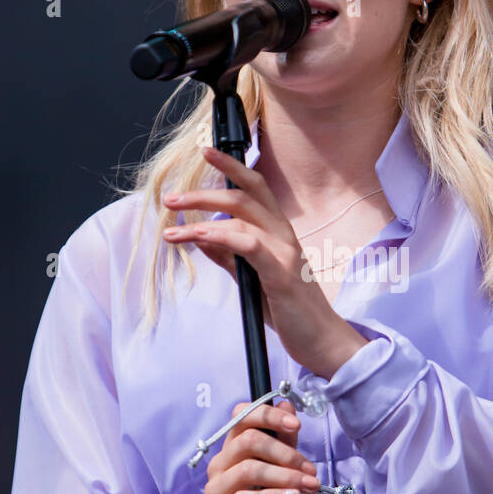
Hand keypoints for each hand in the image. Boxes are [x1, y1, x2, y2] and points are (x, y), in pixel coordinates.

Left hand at [162, 145, 367, 376]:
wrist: (322, 341)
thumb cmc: (291, 310)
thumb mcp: (253, 278)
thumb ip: (228, 256)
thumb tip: (200, 236)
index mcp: (279, 232)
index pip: (255, 188)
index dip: (231, 167)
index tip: (205, 152)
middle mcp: (284, 235)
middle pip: (245, 195)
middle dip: (204, 192)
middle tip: (170, 198)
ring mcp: (285, 252)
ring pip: (242, 216)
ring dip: (201, 217)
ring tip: (171, 226)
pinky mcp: (282, 275)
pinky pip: (249, 245)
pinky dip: (220, 236)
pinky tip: (198, 237)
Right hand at [194, 398, 321, 493]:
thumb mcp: (278, 472)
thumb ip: (283, 441)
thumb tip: (288, 404)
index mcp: (233, 448)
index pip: (241, 416)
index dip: (269, 414)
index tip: (296, 425)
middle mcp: (220, 464)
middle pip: (248, 441)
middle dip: (286, 453)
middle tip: (310, 471)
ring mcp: (215, 489)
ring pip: (249, 470)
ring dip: (285, 477)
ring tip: (309, 487)